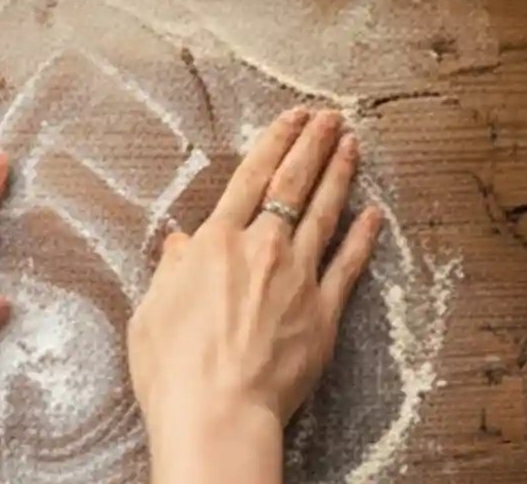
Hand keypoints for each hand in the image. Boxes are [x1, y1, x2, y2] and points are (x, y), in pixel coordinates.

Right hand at [127, 109, 381, 483]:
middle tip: (331, 117)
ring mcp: (298, 278)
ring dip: (340, 176)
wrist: (217, 409)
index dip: (274, 142)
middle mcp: (262, 249)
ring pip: (325, 214)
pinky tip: (374, 215)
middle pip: (293, 184)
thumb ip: (171, 270)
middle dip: (314, 145)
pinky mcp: (324, 312)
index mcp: (216, 243)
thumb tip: (180, 244)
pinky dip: (363, 237)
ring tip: (353, 146)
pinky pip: (349, 265)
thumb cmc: (173, 364)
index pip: (250, 178)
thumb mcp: (152, 309)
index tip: (292, 117)